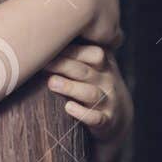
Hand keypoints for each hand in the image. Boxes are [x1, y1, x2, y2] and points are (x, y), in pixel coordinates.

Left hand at [45, 42, 130, 161]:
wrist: (118, 116)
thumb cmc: (95, 84)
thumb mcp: (93, 67)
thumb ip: (76, 54)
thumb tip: (43, 39)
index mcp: (104, 64)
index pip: (92, 53)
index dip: (70, 50)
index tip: (48, 47)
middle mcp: (108, 81)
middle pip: (85, 71)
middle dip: (64, 66)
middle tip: (43, 64)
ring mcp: (109, 101)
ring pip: (91, 93)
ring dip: (70, 87)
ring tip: (51, 83)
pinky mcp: (106, 121)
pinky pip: (97, 118)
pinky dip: (83, 114)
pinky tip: (68, 108)